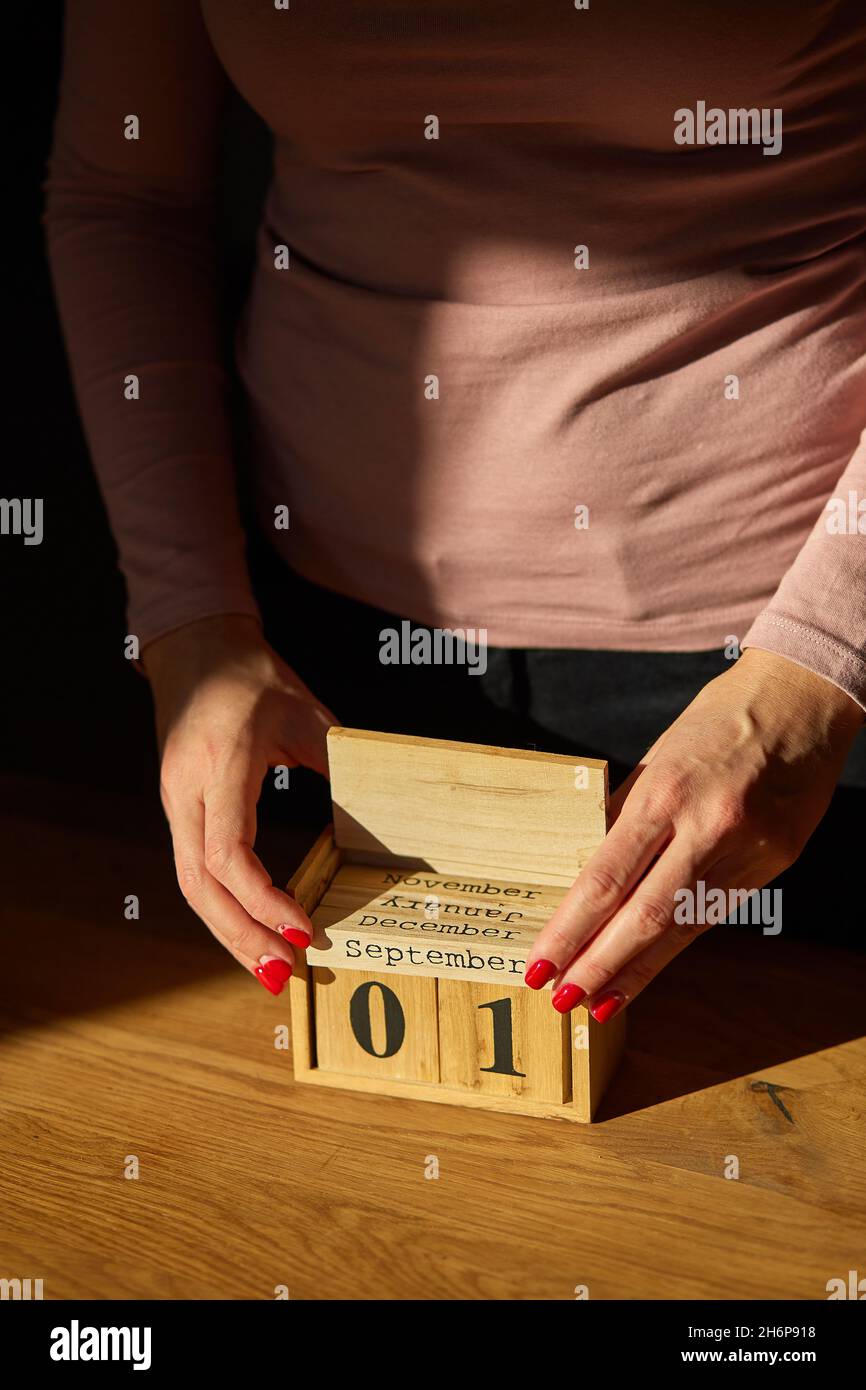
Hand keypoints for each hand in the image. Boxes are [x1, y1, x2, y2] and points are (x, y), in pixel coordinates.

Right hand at [143, 614, 337, 993]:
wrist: (195, 646)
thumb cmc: (253, 675)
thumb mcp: (308, 714)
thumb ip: (337, 766)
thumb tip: (374, 824)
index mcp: (221, 763)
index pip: (227, 851)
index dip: (262, 898)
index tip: (303, 928)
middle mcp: (186, 789)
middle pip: (199, 885)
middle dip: (240, 936)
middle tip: (283, 976)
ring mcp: (174, 800)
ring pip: (189, 885)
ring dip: (227, 932)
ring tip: (268, 969)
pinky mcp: (177, 807)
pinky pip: (192, 869)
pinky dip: (221, 908)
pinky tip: (249, 932)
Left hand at [524, 649, 862, 1018]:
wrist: (803, 699)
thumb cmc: (717, 720)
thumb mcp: (657, 759)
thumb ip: (624, 817)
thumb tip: (585, 875)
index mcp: (667, 792)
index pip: (606, 877)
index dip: (571, 929)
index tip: (541, 963)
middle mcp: (708, 826)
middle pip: (643, 915)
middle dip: (597, 964)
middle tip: (561, 999)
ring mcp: (748, 849)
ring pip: (682, 926)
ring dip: (635, 970)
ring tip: (596, 1002)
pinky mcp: (776, 862)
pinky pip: (713, 913)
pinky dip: (676, 946)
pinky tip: (648, 969)